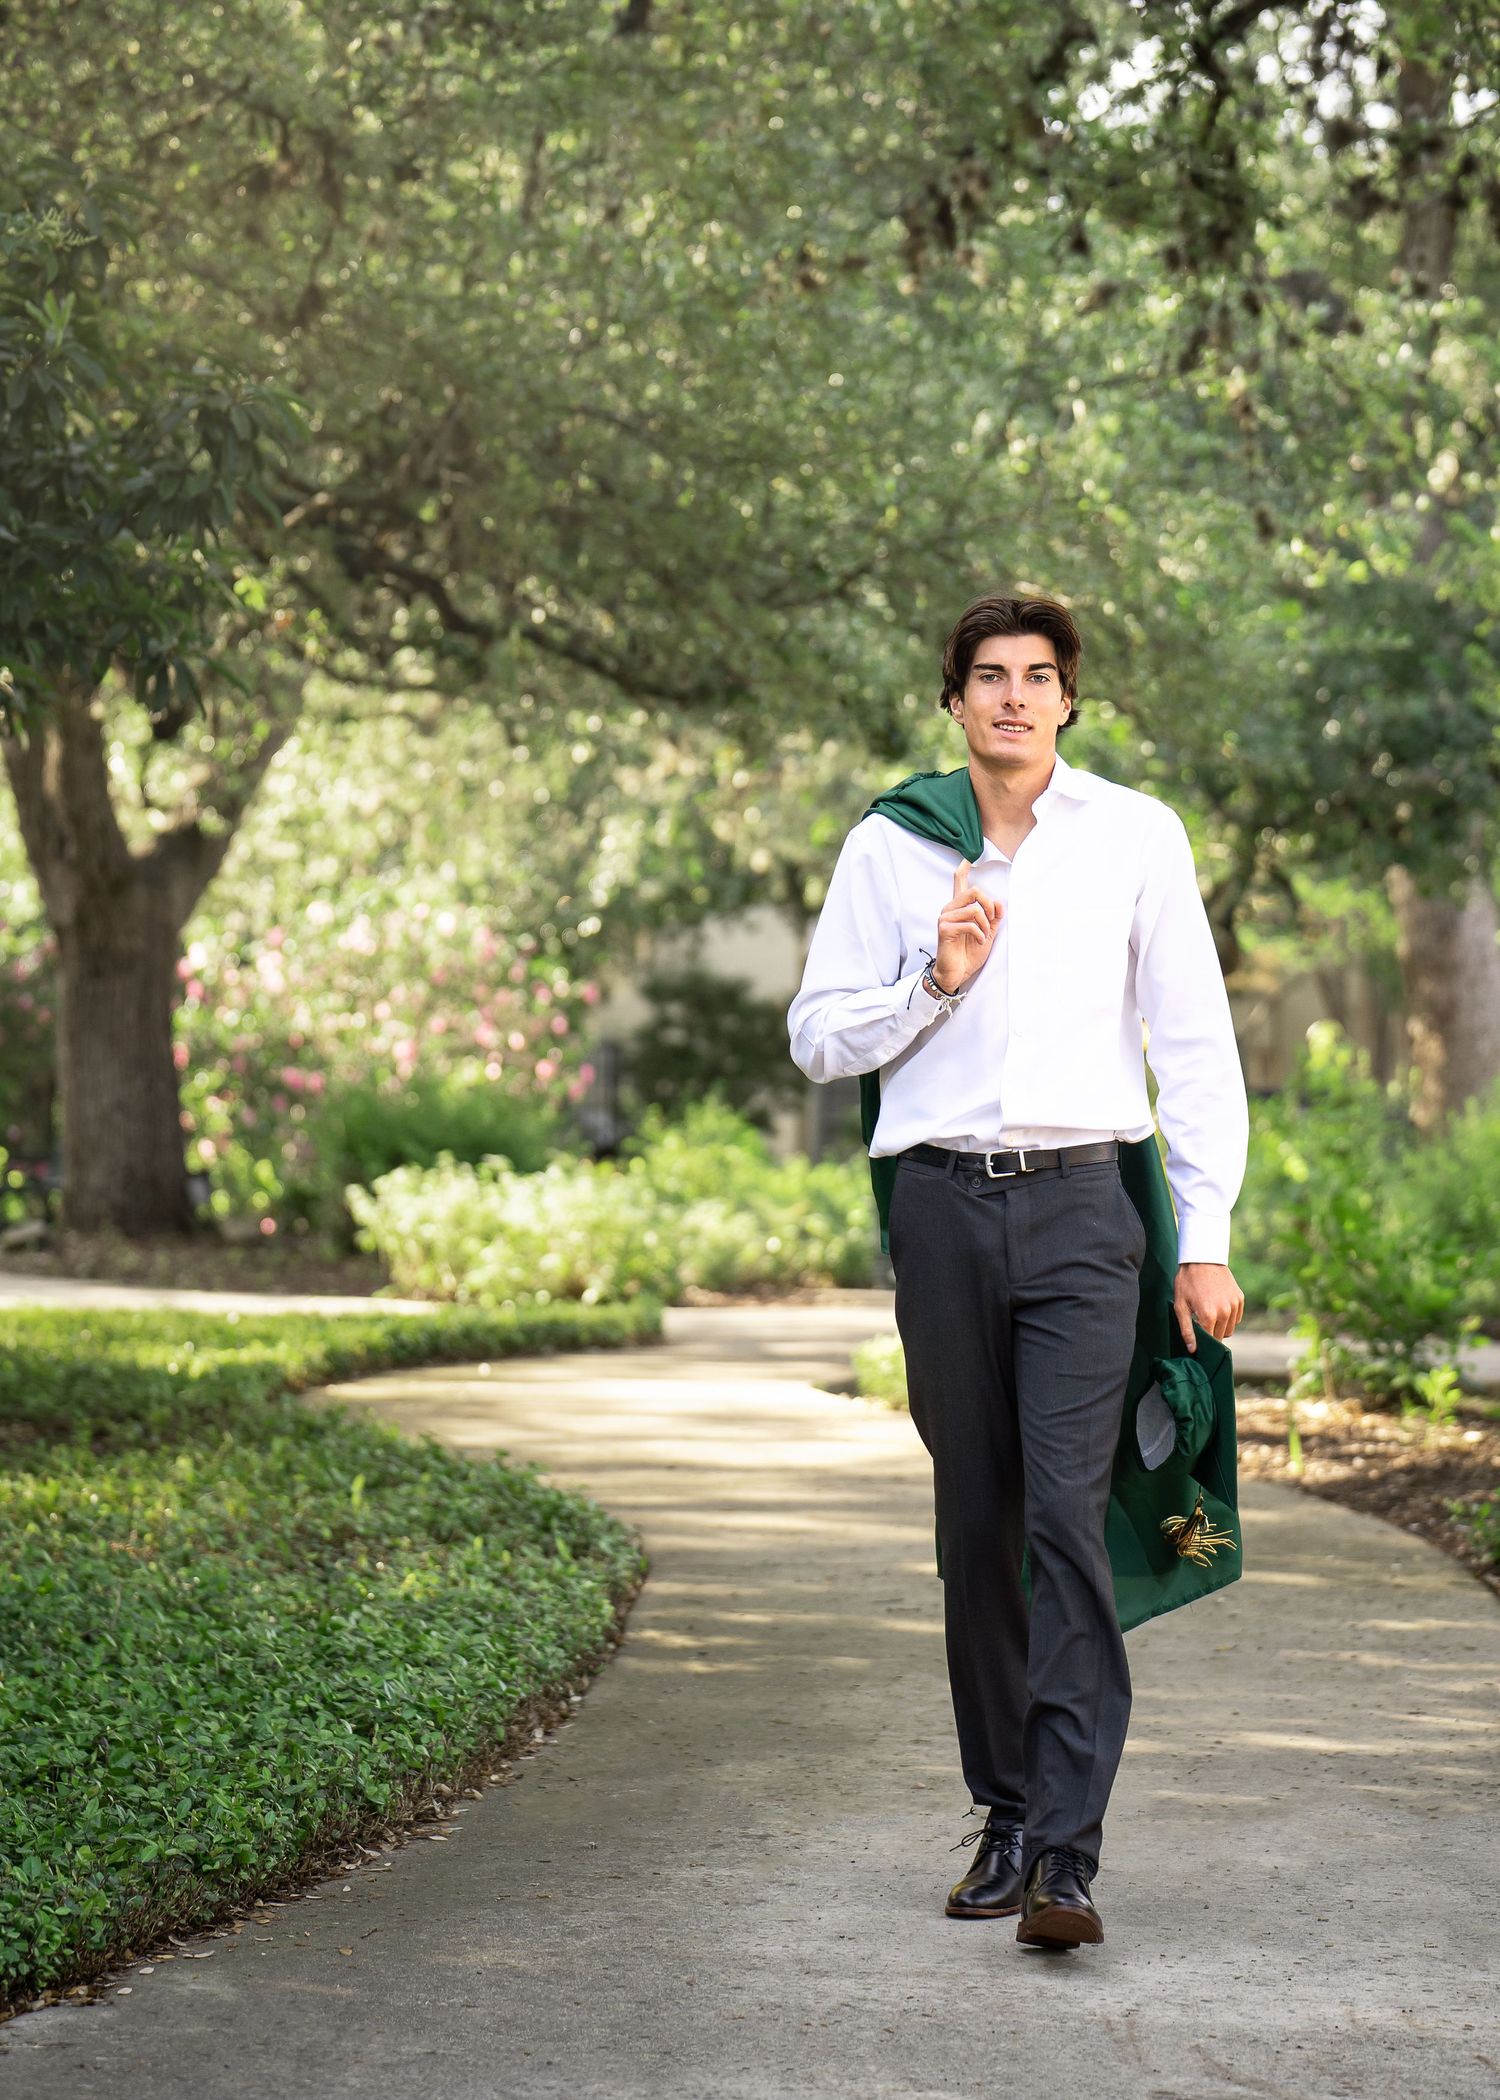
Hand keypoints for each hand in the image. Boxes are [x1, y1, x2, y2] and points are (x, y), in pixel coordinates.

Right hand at [934, 857, 1002, 991]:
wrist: (957, 973)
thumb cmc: (969, 953)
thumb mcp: (987, 933)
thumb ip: (994, 918)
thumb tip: (1001, 904)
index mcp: (960, 907)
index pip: (959, 881)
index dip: (963, 868)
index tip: (968, 857)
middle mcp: (950, 909)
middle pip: (975, 891)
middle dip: (990, 905)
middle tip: (992, 919)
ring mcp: (946, 918)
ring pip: (975, 909)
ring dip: (986, 925)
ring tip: (984, 936)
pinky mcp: (945, 928)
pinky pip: (970, 924)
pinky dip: (980, 933)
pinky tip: (979, 941)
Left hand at [1173, 1263, 1244, 1350]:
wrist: (1202, 1259)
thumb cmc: (1187, 1282)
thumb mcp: (1180, 1306)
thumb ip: (1186, 1330)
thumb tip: (1193, 1350)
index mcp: (1209, 1315)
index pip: (1210, 1340)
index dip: (1203, 1341)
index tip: (1197, 1337)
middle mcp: (1225, 1312)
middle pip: (1220, 1336)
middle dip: (1210, 1333)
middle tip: (1200, 1322)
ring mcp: (1234, 1305)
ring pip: (1230, 1329)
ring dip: (1220, 1326)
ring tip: (1209, 1313)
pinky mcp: (1240, 1298)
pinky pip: (1236, 1318)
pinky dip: (1229, 1317)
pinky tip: (1218, 1307)